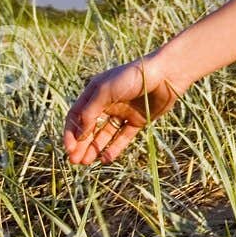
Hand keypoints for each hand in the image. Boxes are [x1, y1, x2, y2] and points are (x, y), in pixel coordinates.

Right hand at [64, 55, 188, 164]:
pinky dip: (115, 147)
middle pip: (89, 128)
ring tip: (86, 163)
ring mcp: (123, 112)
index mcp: (95, 93)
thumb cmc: (132, 76)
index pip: (76, 116)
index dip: (71, 133)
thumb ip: (90, 112)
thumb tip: (79, 134)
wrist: (166, 73)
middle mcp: (107, 103)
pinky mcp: (138, 120)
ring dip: (94, 148)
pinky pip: (123, 137)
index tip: (69, 149)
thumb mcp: (105, 91)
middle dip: (81, 144)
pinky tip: (106, 158)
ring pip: (105, 134)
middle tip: (75, 161)